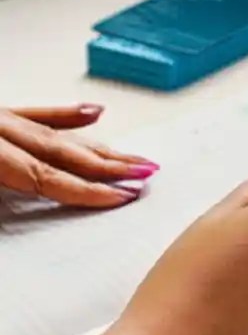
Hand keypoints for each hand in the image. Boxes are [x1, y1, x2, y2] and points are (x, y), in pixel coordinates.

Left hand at [0, 104, 157, 207]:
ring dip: (98, 146)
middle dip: (109, 165)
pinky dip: (69, 114)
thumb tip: (13, 223)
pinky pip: (37, 112)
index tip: (124, 196)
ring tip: (132, 157)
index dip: (88, 189)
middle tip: (147, 173)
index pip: (47, 175)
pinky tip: (95, 112)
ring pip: (58, 134)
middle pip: (64, 150)